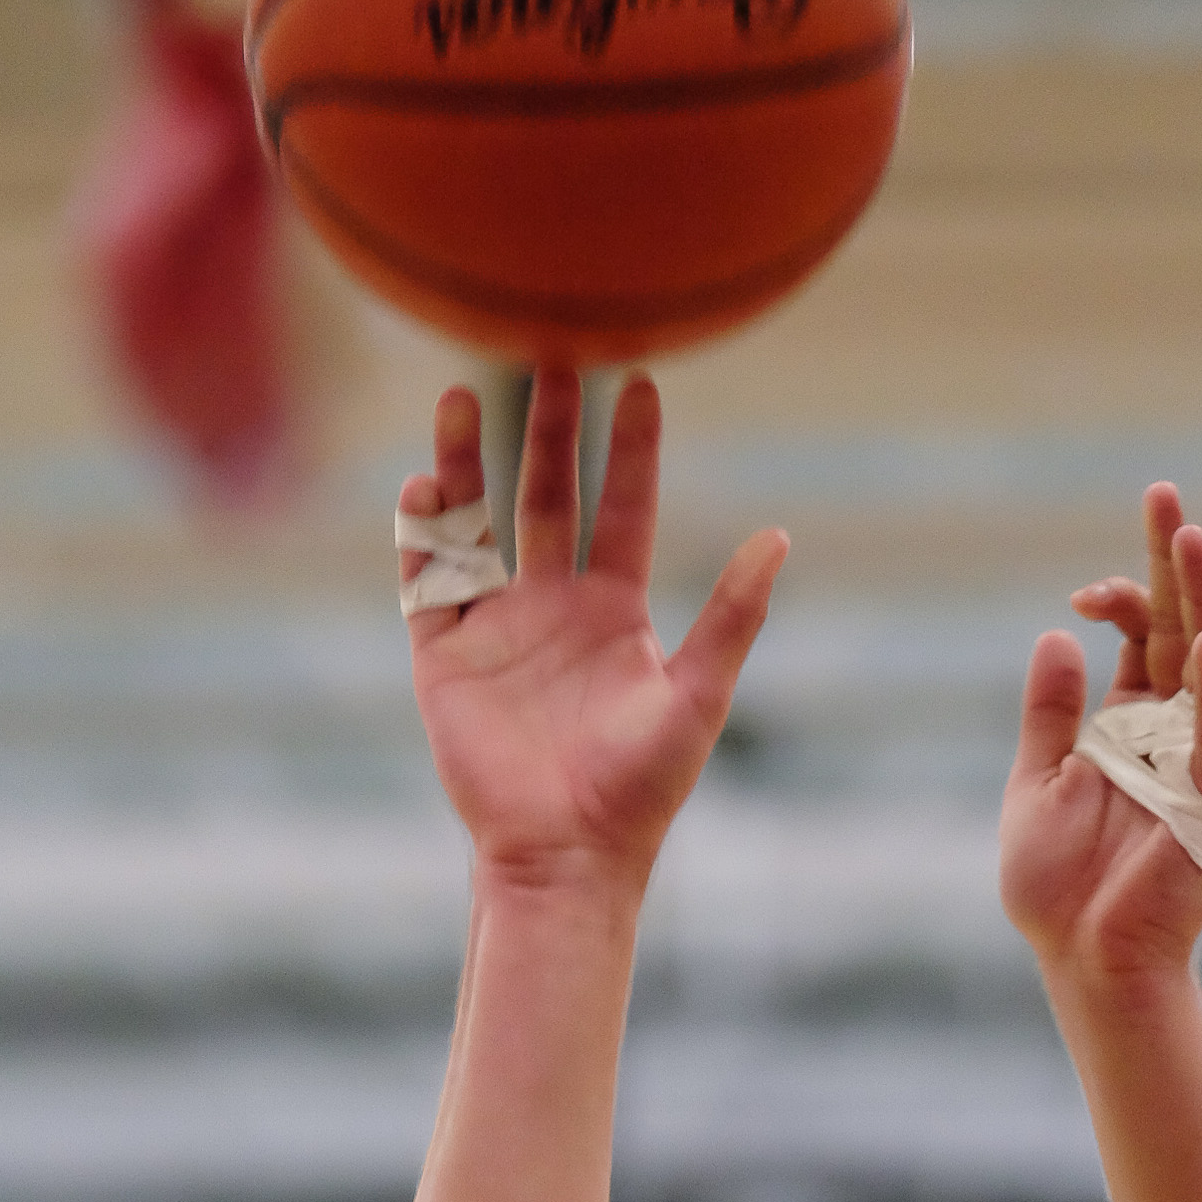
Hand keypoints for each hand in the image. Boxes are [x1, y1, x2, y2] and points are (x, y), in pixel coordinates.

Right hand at [399, 370, 787, 889]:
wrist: (566, 855)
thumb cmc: (639, 789)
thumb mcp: (697, 697)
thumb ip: (731, 616)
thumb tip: (780, 538)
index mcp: (613, 610)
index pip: (621, 506)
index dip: (629, 446)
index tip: (640, 379)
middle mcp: (552, 605)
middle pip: (545, 493)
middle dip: (546, 423)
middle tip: (551, 346)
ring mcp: (494, 627)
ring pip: (475, 522)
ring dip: (466, 460)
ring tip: (459, 393)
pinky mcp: (444, 659)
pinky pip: (425, 581)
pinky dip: (420, 531)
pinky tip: (424, 482)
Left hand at [999, 483, 1201, 989]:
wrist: (1085, 961)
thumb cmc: (1059, 890)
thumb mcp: (1037, 785)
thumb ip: (1049, 714)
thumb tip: (1056, 635)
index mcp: (1128, 726)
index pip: (1137, 638)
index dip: (1117, 599)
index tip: (1082, 591)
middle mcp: (1172, 733)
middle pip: (1179, 629)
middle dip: (1171, 565)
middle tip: (1163, 495)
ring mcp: (1200, 762)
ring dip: (1200, 603)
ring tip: (1188, 538)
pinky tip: (1198, 643)